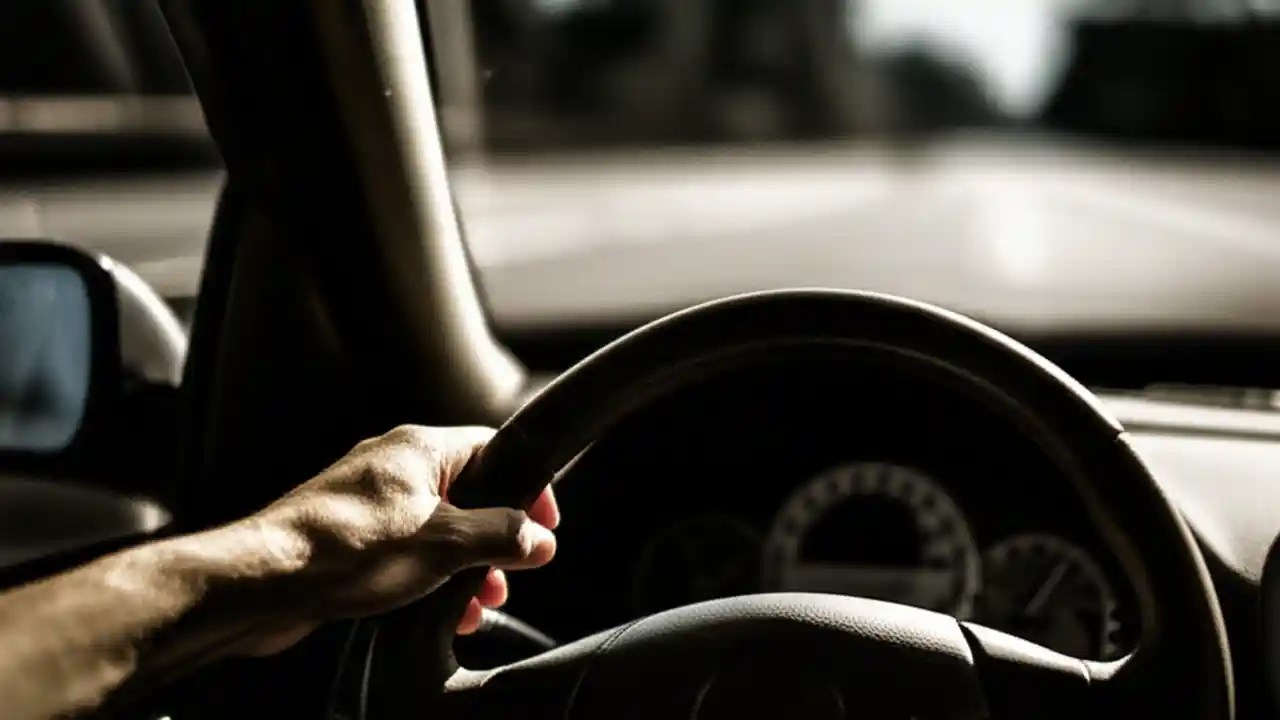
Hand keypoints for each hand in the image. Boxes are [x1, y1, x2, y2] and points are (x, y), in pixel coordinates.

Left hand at [241, 425, 558, 653]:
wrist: (262, 582)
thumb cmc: (343, 548)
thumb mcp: (444, 543)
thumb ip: (500, 536)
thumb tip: (540, 537)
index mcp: (420, 449)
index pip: (493, 447)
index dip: (526, 485)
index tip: (545, 523)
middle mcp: (393, 467)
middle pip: (468, 492)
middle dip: (495, 537)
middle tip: (509, 571)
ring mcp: (369, 502)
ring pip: (438, 527)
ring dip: (464, 564)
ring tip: (477, 601)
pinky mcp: (349, 538)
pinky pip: (406, 549)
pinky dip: (429, 575)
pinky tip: (438, 609)